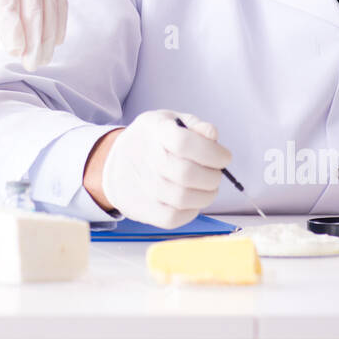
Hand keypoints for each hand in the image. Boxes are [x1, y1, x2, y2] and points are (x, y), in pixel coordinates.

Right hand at [99, 110, 230, 228]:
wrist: (114, 164)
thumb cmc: (150, 141)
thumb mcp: (170, 121)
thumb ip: (194, 126)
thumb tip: (211, 134)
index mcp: (155, 131)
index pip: (184, 142)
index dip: (211, 152)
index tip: (224, 157)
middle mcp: (146, 159)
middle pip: (187, 174)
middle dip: (212, 176)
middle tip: (215, 174)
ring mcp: (143, 186)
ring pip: (183, 199)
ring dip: (206, 195)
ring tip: (207, 188)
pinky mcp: (142, 209)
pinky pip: (173, 218)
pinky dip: (191, 211)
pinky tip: (192, 201)